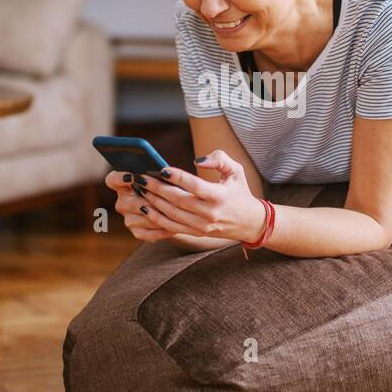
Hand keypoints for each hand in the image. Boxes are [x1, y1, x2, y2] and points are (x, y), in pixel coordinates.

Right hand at [105, 170, 175, 241]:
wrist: (177, 212)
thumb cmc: (167, 189)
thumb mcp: (162, 180)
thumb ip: (157, 176)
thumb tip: (163, 173)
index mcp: (125, 185)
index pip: (112, 180)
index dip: (118, 178)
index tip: (131, 177)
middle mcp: (122, 202)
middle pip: (128, 202)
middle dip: (148, 201)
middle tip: (164, 199)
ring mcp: (128, 218)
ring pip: (142, 218)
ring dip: (158, 216)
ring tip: (175, 212)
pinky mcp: (137, 232)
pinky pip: (148, 233)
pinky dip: (162, 230)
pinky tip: (173, 226)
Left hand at [132, 150, 267, 242]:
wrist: (250, 222)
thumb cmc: (240, 191)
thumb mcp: (236, 170)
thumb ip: (219, 158)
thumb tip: (198, 160)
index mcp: (220, 196)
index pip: (194, 185)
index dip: (176, 177)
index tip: (160, 169)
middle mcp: (210, 213)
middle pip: (178, 200)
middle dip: (157, 188)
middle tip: (141, 178)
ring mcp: (201, 226)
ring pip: (171, 215)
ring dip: (153, 202)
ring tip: (141, 190)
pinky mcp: (196, 233)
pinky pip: (171, 227)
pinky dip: (156, 218)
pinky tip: (145, 207)